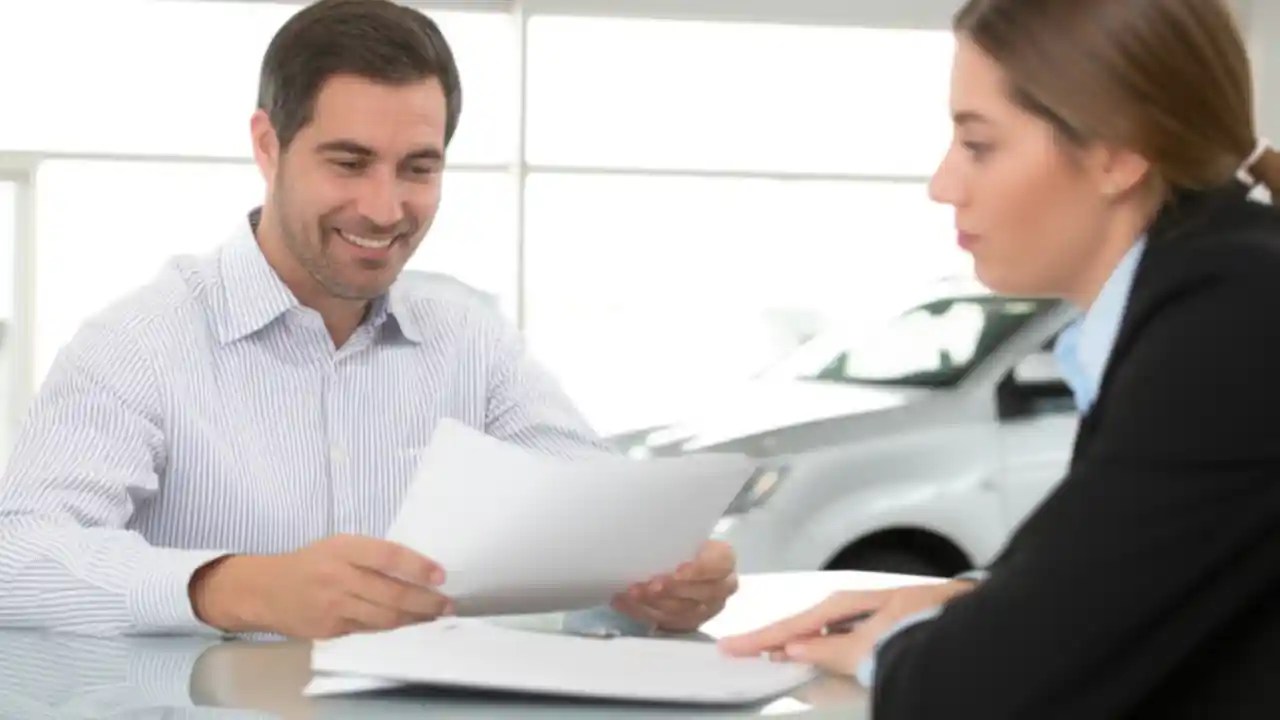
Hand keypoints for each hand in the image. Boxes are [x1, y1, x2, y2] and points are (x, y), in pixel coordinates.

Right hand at [190, 534, 453, 638]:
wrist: (264, 590)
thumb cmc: (310, 562)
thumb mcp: (338, 545)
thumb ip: (371, 554)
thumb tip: (416, 569)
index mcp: (343, 549)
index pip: (388, 556)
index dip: (418, 566)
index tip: (441, 575)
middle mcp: (339, 577)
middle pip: (392, 594)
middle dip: (426, 602)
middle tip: (447, 605)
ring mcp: (334, 607)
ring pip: (384, 619)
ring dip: (414, 621)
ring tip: (435, 619)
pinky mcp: (331, 631)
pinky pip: (369, 632)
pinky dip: (392, 631)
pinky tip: (408, 629)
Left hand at [612, 540, 738, 632]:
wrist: (682, 560)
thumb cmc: (679, 543)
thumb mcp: (681, 535)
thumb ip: (673, 539)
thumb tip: (647, 533)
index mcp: (724, 560)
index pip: (718, 565)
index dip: (698, 570)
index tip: (676, 572)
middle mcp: (722, 587)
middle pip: (699, 593)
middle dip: (669, 591)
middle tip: (644, 587)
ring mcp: (708, 608)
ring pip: (681, 611)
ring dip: (652, 603)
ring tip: (630, 594)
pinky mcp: (690, 623)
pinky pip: (667, 622)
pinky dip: (643, 612)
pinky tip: (625, 603)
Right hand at [717, 579, 976, 675]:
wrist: (980, 634)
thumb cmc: (931, 632)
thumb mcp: (872, 646)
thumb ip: (831, 649)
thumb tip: (796, 647)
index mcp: (853, 603)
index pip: (798, 622)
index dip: (764, 636)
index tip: (734, 646)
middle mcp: (864, 602)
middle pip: (809, 620)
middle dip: (778, 633)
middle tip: (744, 647)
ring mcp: (879, 611)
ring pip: (827, 625)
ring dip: (801, 638)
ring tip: (775, 650)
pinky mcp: (892, 624)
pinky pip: (845, 631)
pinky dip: (826, 641)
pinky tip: (823, 649)